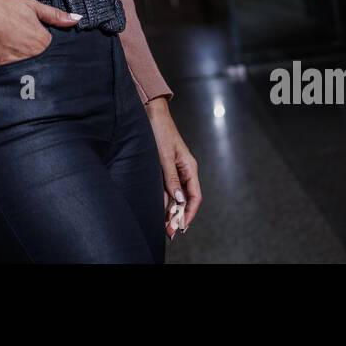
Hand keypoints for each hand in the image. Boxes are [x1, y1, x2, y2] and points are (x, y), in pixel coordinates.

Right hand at [0, 0, 80, 66]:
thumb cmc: (4, 7)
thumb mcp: (32, 6)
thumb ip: (55, 15)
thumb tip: (76, 20)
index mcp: (42, 40)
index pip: (55, 53)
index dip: (52, 52)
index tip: (47, 52)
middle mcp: (32, 54)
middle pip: (43, 65)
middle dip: (42, 63)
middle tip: (35, 59)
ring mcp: (17, 62)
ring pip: (29, 72)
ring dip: (29, 71)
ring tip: (25, 66)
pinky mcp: (1, 68)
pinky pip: (11, 75)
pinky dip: (13, 74)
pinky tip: (11, 68)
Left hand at [145, 98, 199, 240]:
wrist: (150, 113)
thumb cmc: (160, 130)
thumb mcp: (164, 156)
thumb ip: (171, 178)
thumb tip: (179, 200)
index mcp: (190, 168)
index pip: (194, 197)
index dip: (189, 214)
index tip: (181, 227)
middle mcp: (184, 170)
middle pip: (185, 199)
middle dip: (178, 216)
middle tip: (169, 232)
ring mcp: (174, 170)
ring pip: (175, 195)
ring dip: (170, 210)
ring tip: (163, 225)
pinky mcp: (164, 167)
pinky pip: (166, 188)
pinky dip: (163, 200)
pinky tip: (158, 209)